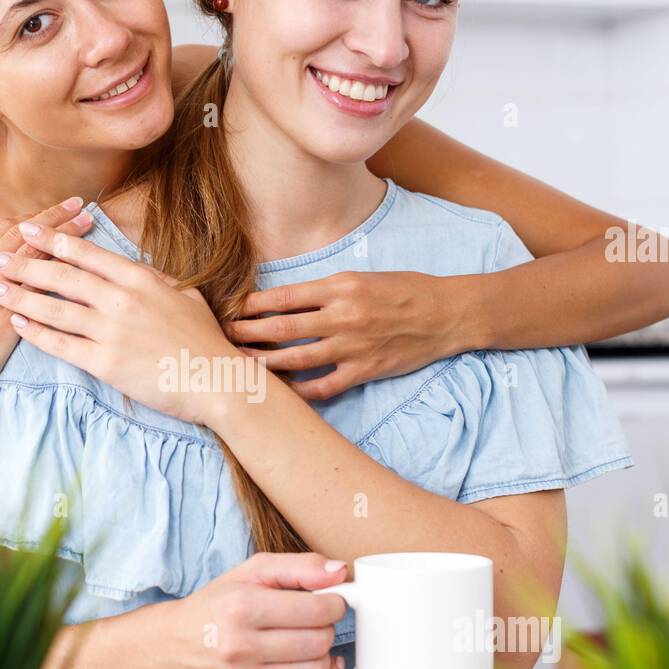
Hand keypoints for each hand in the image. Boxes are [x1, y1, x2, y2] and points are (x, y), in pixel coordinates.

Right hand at [0, 199, 93, 435]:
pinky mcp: (1, 325)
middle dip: (54, 219)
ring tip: (89, 226)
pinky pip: (38, 293)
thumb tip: (0, 261)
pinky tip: (83, 270)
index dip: (33, 218)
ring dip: (64, 239)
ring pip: (32, 257)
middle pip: (20, 235)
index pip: (2, 229)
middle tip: (81, 207)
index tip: (56, 210)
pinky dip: (61, 275)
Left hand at [0, 223, 242, 424]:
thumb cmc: (202, 339)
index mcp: (139, 278)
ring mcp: (111, 331)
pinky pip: (60, 344)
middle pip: (61, 276)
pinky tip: (16, 322)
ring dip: (20, 295)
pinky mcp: (106, 363)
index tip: (26, 228)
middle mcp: (121, 300)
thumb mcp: (183, 294)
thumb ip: (151, 277)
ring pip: (54, 308)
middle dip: (24, 263)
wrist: (215, 380)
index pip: (86, 253)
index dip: (52, 239)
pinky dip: (34, 332)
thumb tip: (127, 264)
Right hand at [162, 552, 349, 668]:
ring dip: (326, 657)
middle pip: (317, 642)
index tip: (331, 602)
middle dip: (328, 629)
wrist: (174, 644)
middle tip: (317, 622)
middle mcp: (240, 646)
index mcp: (242, 607)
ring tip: (314, 644)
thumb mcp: (253, 572)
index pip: (316, 611)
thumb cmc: (217, 604)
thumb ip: (300, 566)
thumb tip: (339, 571)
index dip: (335, 605)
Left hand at [223, 270, 457, 400]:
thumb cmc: (404, 290)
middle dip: (246, 333)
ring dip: (263, 362)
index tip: (231, 308)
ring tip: (239, 364)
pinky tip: (279, 391)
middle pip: (281, 328)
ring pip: (295, 359)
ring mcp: (353, 347)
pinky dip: (298, 390)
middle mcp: (343, 316)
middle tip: (221, 338)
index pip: (284, 297)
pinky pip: (323, 386)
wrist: (446, 315)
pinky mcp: (364, 371)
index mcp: (340, 287)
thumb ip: (325, 290)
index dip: (252, 305)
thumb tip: (284, 300)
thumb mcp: (362, 277)